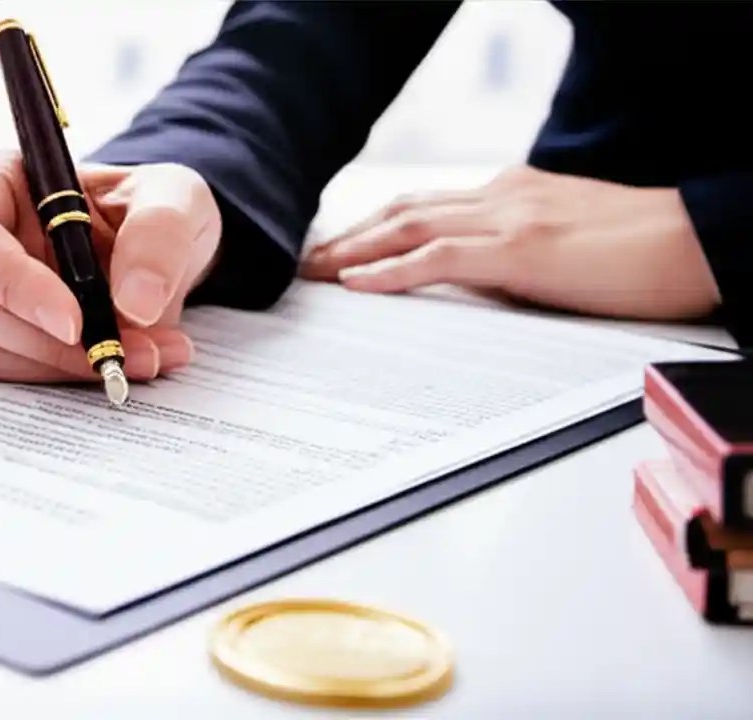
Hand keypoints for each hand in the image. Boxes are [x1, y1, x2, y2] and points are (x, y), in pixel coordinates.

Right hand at [0, 152, 220, 382]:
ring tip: (148, 353)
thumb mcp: (172, 197)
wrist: (155, 256)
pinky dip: (71, 376)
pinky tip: (127, 358)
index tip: (72, 321)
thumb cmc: (145, 210)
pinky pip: (10, 372)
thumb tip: (137, 303)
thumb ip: (159, 232)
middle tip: (129, 350)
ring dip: (69, 364)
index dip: (7, 279)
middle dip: (48, 340)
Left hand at [300, 166, 721, 319]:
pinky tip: (356, 283)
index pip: (423, 207)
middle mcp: (498, 197)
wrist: (694, 240)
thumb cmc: (637, 251)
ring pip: (406, 227)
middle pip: (401, 212)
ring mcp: (506, 218)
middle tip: (307, 263)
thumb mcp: (559, 246)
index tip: (339, 249)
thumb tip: (467, 279)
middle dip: (348, 237)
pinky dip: (389, 270)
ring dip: (352, 251)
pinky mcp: (519, 249)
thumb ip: (510, 253)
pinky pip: (436, 257)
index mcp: (508, 194)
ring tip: (313, 274)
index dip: (374, 226)